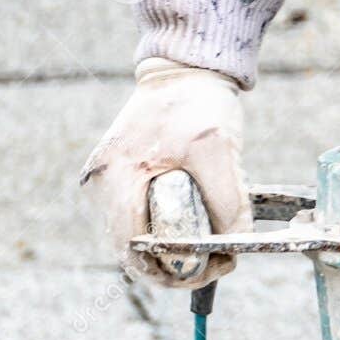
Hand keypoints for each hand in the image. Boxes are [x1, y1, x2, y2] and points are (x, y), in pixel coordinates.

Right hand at [79, 58, 248, 288]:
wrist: (186, 67)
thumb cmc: (199, 101)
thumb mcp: (220, 150)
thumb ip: (227, 201)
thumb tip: (234, 246)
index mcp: (118, 175)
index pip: (130, 248)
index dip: (167, 272)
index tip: (207, 270)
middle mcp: (105, 181)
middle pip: (133, 248)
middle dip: (176, 265)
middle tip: (218, 263)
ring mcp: (112, 178)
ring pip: (139, 235)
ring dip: (174, 249)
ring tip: (215, 248)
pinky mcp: (125, 175)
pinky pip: (143, 216)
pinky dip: (170, 229)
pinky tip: (200, 228)